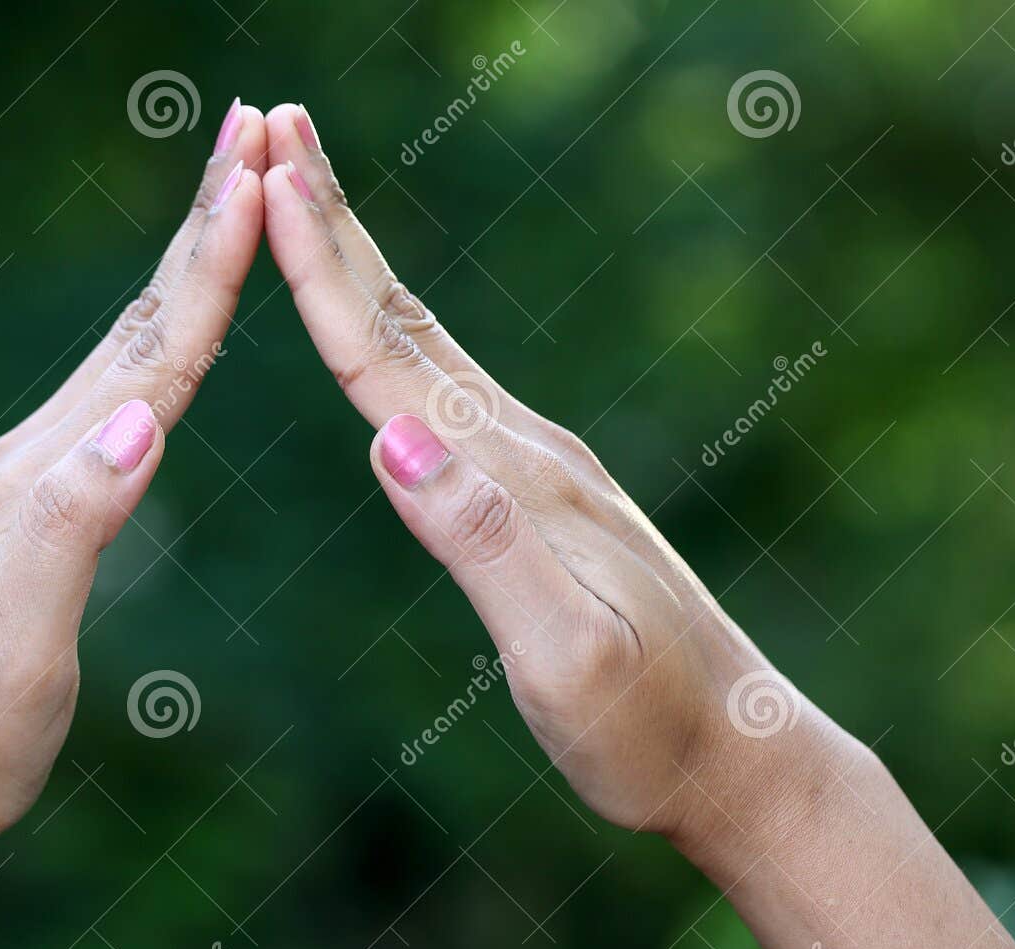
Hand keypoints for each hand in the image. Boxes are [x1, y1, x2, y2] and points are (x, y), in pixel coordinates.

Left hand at [0, 100, 270, 948]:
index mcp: (46, 472)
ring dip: (185, 271)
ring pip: (132, 350)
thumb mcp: (18, 639)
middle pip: (141, 320)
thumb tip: (141, 419)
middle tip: (249, 131)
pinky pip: (125, 399)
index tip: (254, 170)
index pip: (152, 349)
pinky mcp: (50, 508)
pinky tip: (179, 342)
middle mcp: (40, 453)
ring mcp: (41, 476)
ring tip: (229, 204)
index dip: (209, 260)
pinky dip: (167, 346)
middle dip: (202, 225)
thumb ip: (72, 525)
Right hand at [260, 104, 1014, 948]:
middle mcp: (526, 449)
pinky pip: (450, 393)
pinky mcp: (545, 497)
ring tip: (316, 203)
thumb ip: (482, 545)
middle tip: (279, 129)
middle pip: (406, 319)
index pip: (389, 354)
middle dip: (335, 224)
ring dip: (363, 269)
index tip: (271, 172)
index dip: (321, 265)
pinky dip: (397, 342)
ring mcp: (540, 467)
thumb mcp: (565, 653)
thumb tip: (387, 441)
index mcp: (514, 476)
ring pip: (427, 347)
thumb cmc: (650, 727)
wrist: (743, 754)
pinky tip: (388, 343)